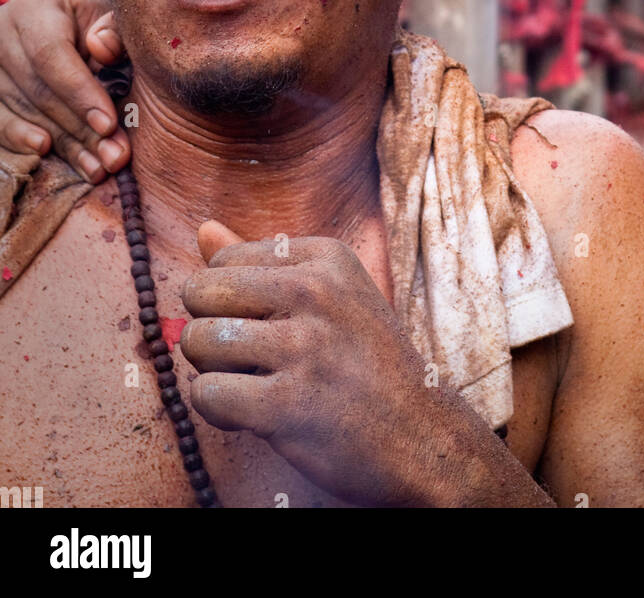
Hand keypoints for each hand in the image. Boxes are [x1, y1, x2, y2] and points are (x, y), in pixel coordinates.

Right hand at [0, 0, 129, 180]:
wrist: (59, 32)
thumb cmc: (90, 27)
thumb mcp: (107, 19)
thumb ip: (115, 31)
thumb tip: (103, 48)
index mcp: (33, 8)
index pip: (51, 55)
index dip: (80, 92)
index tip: (108, 124)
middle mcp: (1, 34)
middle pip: (38, 90)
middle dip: (80, 129)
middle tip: (114, 157)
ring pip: (22, 111)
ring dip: (63, 144)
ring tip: (97, 166)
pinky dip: (23, 141)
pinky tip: (46, 152)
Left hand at [180, 221, 483, 507]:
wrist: (423, 436)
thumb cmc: (367, 364)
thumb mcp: (333, 295)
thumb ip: (264, 263)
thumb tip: (203, 230)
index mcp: (325, 257)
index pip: (223, 260)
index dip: (227, 301)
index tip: (265, 328)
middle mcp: (315, 291)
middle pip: (201, 292)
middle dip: (208, 330)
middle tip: (245, 359)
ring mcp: (304, 347)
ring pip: (197, 340)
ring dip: (210, 373)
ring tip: (249, 386)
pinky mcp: (288, 404)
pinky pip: (206, 393)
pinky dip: (217, 411)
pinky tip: (251, 417)